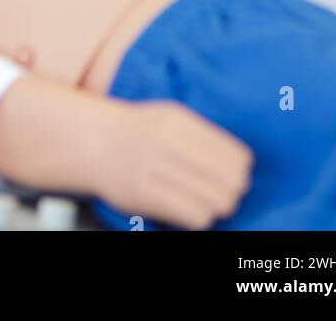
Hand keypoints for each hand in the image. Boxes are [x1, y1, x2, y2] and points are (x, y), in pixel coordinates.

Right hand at [97, 99, 253, 229]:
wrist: (94, 141)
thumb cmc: (139, 131)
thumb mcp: (169, 117)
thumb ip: (201, 134)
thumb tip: (242, 160)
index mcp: (177, 121)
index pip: (229, 151)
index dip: (241, 167)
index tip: (240, 173)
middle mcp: (165, 141)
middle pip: (226, 178)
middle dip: (235, 189)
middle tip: (231, 193)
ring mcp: (152, 167)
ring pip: (213, 199)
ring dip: (220, 205)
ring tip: (215, 205)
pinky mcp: (142, 193)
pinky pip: (191, 214)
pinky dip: (201, 217)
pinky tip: (196, 213)